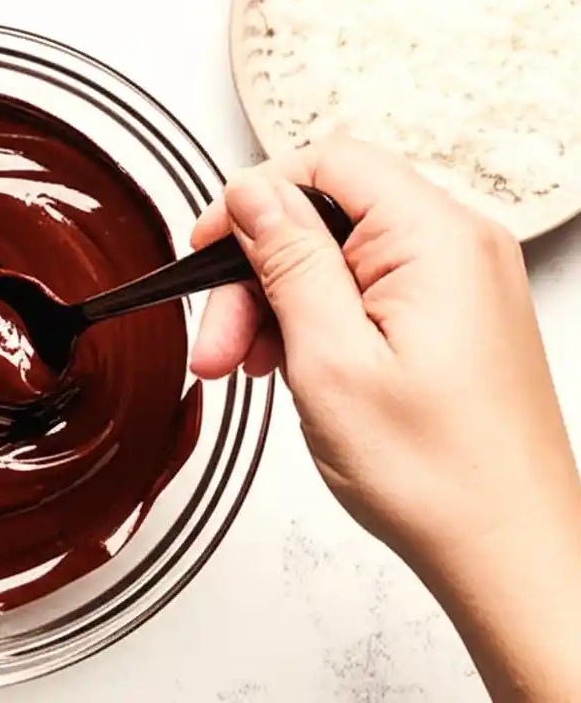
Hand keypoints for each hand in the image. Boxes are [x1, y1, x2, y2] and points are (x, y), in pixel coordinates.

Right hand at [190, 137, 580, 700]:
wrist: (507, 552)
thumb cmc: (438, 476)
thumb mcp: (331, 360)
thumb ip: (290, 262)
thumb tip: (253, 193)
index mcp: (437, 241)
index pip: (329, 163)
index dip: (255, 198)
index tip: (207, 248)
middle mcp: (459, 250)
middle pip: (328, 216)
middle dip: (257, 273)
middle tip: (220, 344)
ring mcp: (461, 286)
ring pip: (341, 259)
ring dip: (279, 306)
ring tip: (247, 371)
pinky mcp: (454, 321)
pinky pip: (368, 294)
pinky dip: (318, 325)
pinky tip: (289, 371)